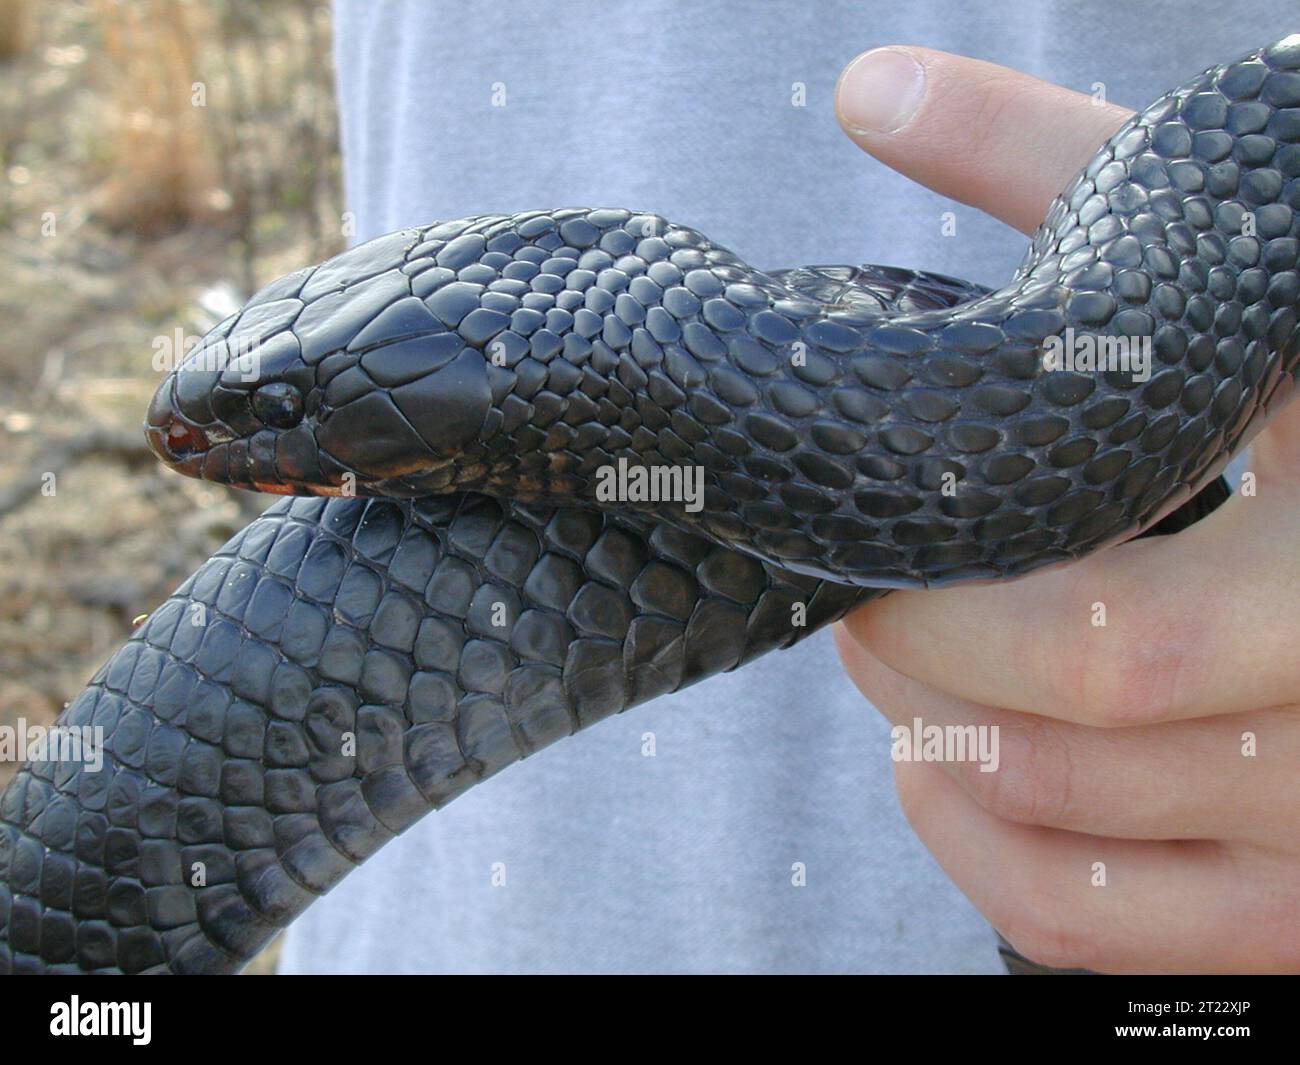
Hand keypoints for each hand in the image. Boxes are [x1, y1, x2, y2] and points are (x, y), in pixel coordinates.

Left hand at [832, 46, 1299, 972]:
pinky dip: (1000, 874)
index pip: (1102, 633)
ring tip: (909, 688)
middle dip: (926, 678)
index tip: (866, 553)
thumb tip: (873, 89)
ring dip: (950, 770)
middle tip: (870, 615)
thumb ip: (1053, 168)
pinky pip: (1119, 941)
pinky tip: (954, 785)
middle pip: (1080, 748)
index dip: (940, 618)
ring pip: (1090, 854)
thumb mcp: (1237, 261)